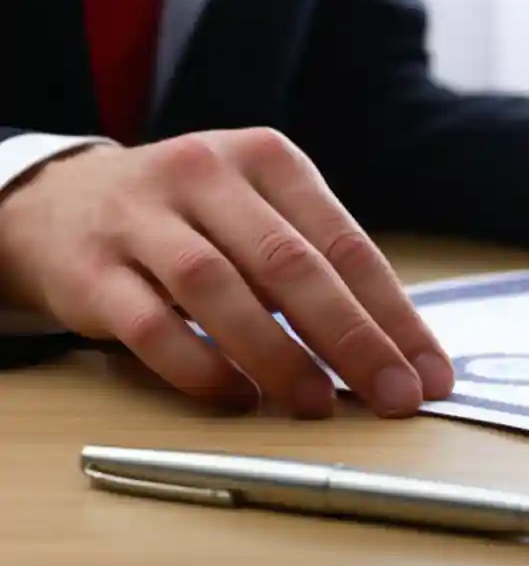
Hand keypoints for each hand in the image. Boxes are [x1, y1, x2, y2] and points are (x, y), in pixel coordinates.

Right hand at [0, 129, 453, 417]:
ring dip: (277, 354)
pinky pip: (150, 325)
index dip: (396, 316)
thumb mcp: (262, 216)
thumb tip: (398, 354)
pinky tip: (237, 398)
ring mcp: (142, 218)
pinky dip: (199, 368)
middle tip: (393, 398)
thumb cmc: (193, 221)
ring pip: (218, 289)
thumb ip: (321, 269)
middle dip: (353, 339)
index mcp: (268, 161)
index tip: (430, 375)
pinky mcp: (91, 270)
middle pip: (290, 264)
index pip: (347, 244)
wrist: (61, 204)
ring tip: (319, 404)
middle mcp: (206, 176)